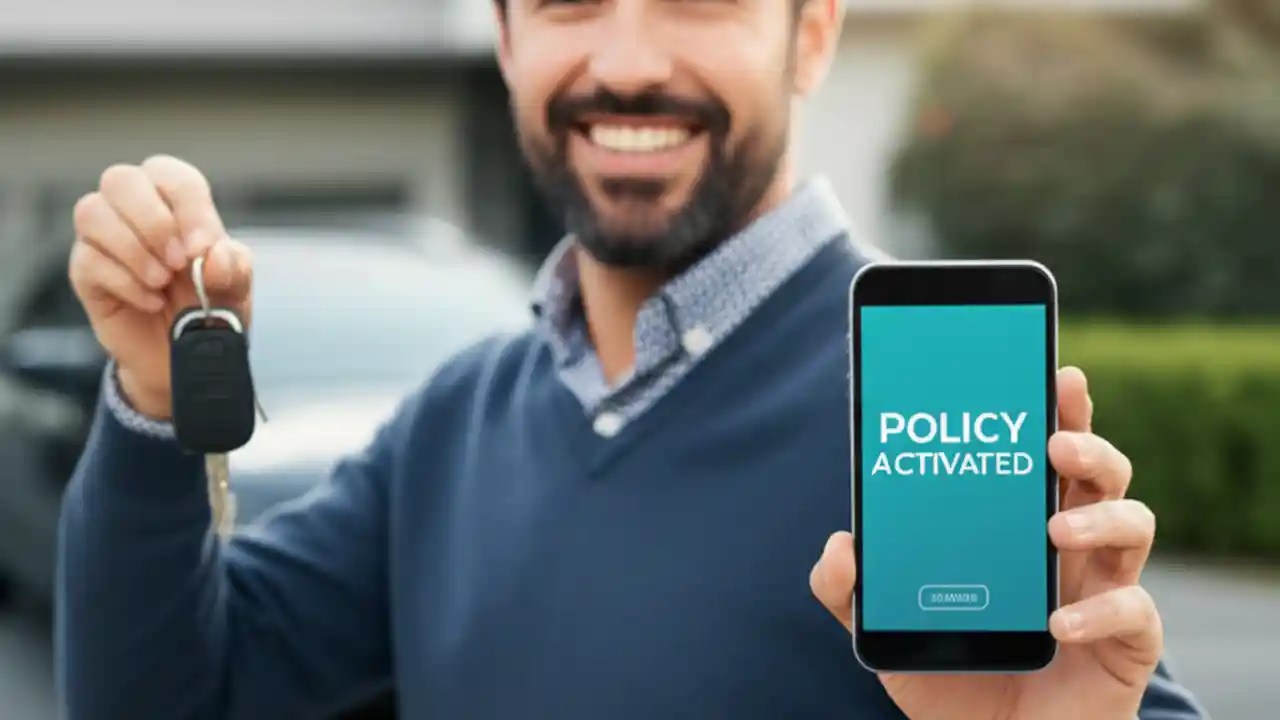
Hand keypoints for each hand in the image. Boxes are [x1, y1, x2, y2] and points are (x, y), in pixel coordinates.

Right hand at [69, 156, 253, 419]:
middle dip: (153, 221)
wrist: (183, 356)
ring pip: (92, 212)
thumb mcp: (235, 292)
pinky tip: (150, 302)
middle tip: (178, 262)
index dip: (188, 207)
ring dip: (133, 250)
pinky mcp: (85, 272)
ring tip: (162, 282)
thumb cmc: (209, 310)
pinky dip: (125, 282)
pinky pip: (88, 259)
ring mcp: (104, 240)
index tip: (202, 248)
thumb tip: (214, 253)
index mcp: (176, 204)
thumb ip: (233, 270)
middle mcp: (134, 212)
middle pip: (121, 180)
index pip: (173, 175)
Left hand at [812, 367, 1161, 719]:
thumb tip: (843, 544)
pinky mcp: (1126, 642)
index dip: (1058, 410)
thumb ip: (849, 588)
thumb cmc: (948, 676)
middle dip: (1087, 442)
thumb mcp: (884, 627)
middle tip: (1054, 440)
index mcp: (1019, 525)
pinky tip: (1057, 622)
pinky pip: (1138, 611)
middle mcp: (1069, 546)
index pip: (1046, 453)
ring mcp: (1103, 589)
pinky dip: (1101, 611)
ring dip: (1100, 517)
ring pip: (1135, 523)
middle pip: (1102, 471)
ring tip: (1051, 529)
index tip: (1052, 373)